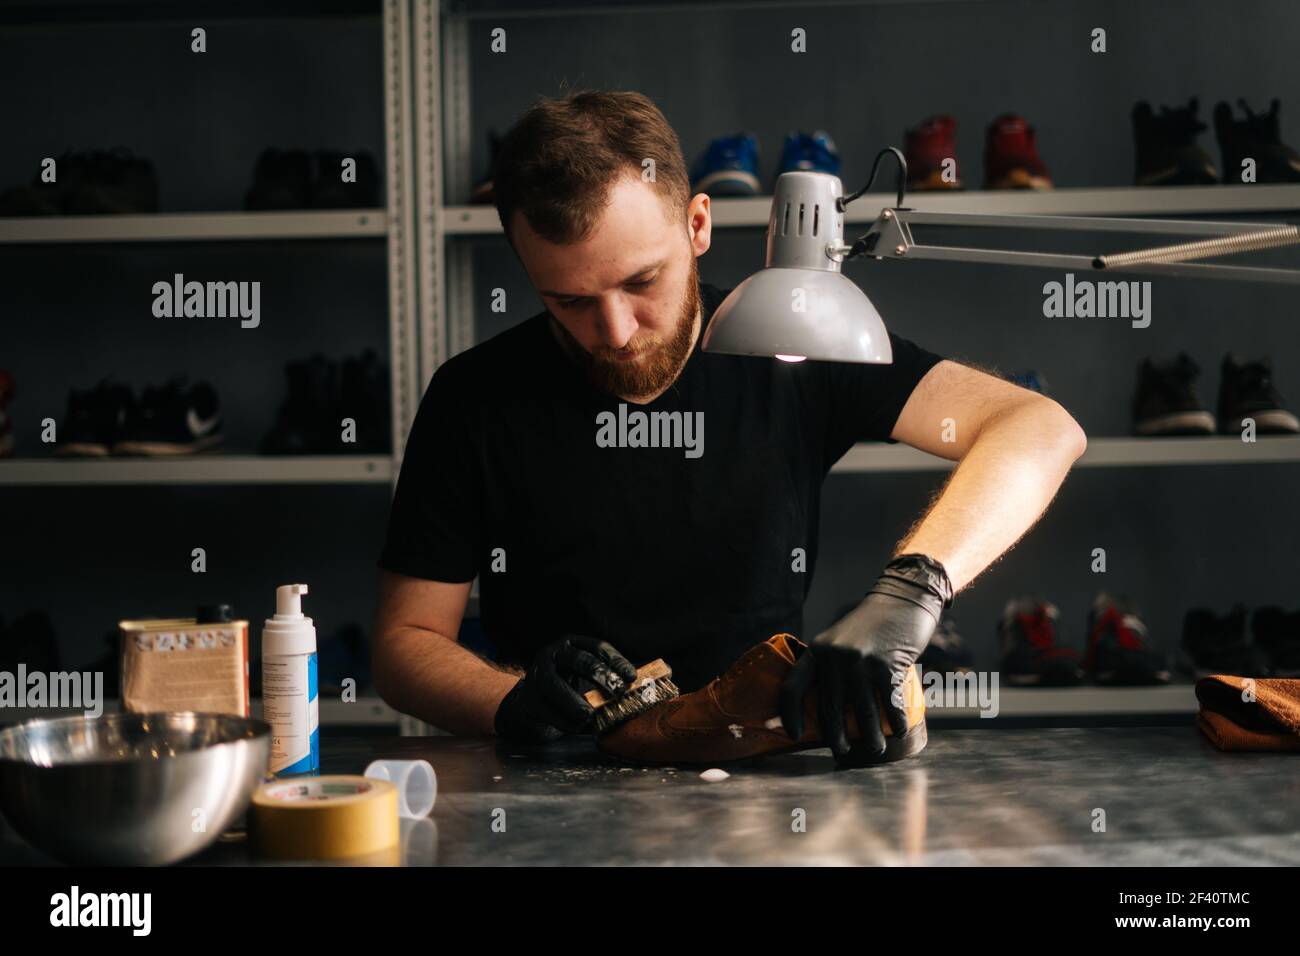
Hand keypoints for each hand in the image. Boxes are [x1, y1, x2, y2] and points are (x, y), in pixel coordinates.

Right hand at [494, 634, 637, 742]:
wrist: (530, 705)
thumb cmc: (568, 689)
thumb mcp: (586, 677)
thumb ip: (610, 679)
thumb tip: (648, 683)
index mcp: (572, 645)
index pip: (597, 647)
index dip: (616, 661)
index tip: (631, 677)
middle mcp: (552, 655)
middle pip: (578, 660)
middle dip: (600, 676)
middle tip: (617, 692)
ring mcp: (536, 675)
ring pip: (555, 686)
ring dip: (576, 703)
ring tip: (591, 716)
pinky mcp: (527, 699)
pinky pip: (546, 710)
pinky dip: (564, 720)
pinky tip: (577, 726)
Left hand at [779, 554, 951, 764]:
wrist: (902, 599)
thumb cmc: (871, 625)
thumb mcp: (839, 641)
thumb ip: (830, 667)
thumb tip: (826, 708)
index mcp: (817, 651)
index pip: (792, 687)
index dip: (789, 714)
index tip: (793, 734)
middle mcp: (834, 658)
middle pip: (830, 708)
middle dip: (836, 736)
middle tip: (843, 751)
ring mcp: (860, 663)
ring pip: (862, 713)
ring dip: (870, 737)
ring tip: (876, 749)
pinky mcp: (886, 667)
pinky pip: (889, 704)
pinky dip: (895, 722)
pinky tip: (897, 731)